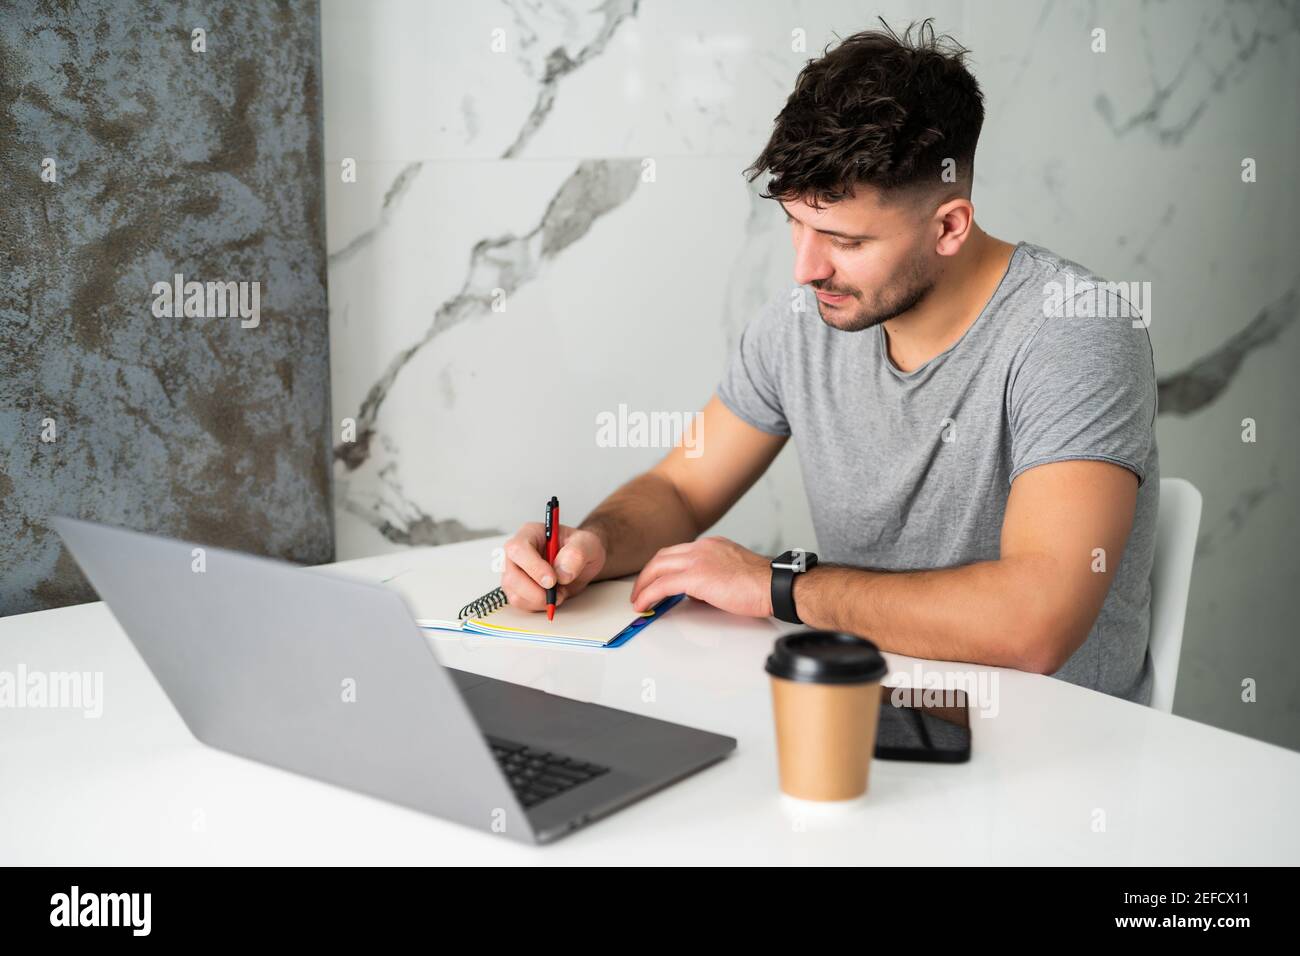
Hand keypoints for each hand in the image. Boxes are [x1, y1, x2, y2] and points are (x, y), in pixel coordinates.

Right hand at [501, 523, 606, 611]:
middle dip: (535, 591)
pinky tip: (552, 597)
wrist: (581, 563)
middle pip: (511, 575)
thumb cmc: (580, 548)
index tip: (552, 581)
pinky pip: (521, 603)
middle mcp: (517, 553)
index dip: (533, 567)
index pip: (519, 549)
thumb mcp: (587, 543)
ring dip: (538, 600)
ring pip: (514, 593)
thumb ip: (577, 553)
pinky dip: (538, 606)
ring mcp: (515, 572)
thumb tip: (562, 572)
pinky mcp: (518, 589)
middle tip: (557, 593)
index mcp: (530, 533)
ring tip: (559, 593)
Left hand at [630, 536, 772, 616]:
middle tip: (640, 591)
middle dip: (646, 575)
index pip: (677, 552)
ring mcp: (697, 559)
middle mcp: (701, 548)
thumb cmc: (762, 585)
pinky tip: (644, 605)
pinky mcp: (696, 576)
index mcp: (711, 545)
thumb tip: (694, 593)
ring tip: (638, 600)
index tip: (655, 580)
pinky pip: (662, 585)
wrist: (775, 585)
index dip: (662, 567)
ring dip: (643, 585)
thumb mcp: (732, 574)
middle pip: (662, 557)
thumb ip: (711, 578)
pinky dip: (649, 595)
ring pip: (658, 568)